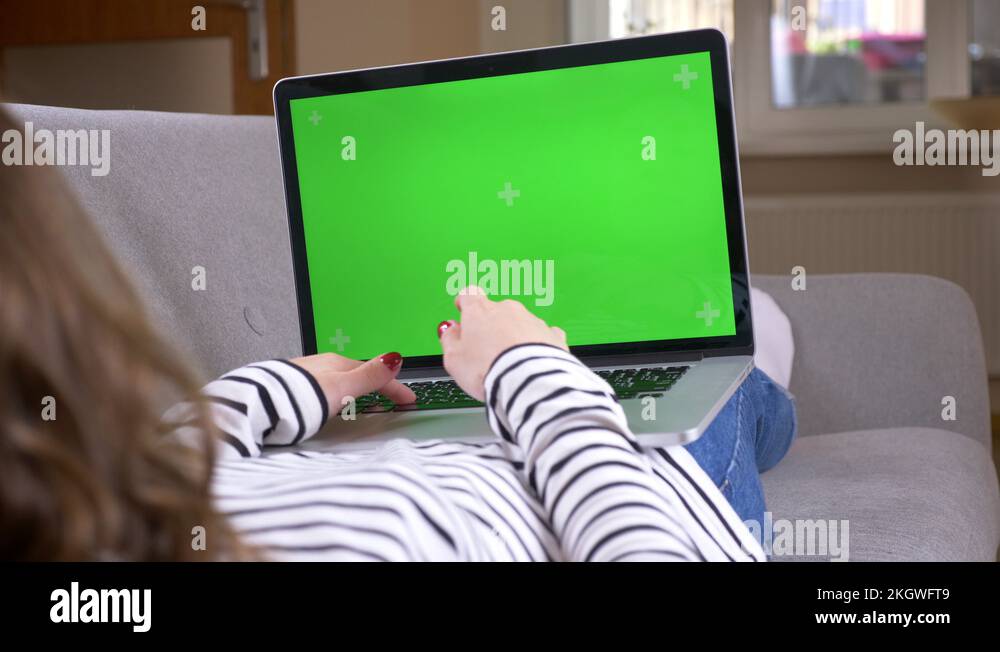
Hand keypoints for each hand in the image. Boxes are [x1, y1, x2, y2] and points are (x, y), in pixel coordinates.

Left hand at [291, 351, 416, 412]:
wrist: (260, 406)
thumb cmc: (300, 398)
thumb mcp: (342, 388)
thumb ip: (369, 375)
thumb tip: (394, 358)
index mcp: (336, 364)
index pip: (374, 374)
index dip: (394, 388)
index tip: (409, 399)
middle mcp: (319, 366)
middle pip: (354, 375)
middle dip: (373, 386)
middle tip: (388, 400)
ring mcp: (302, 376)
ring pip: (335, 381)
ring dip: (352, 391)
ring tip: (361, 404)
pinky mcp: (288, 389)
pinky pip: (319, 390)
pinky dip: (332, 397)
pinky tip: (326, 405)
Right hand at [437, 286, 567, 400]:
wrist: (528, 382)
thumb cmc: (489, 369)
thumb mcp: (453, 359)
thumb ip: (449, 340)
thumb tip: (449, 331)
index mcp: (480, 311)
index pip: (469, 295)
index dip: (464, 303)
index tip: (462, 309)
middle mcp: (508, 310)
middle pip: (496, 312)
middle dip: (491, 328)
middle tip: (485, 351)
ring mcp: (532, 321)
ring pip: (519, 325)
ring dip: (514, 338)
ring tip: (509, 363)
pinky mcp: (552, 335)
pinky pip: (541, 337)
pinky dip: (536, 346)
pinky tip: (531, 362)